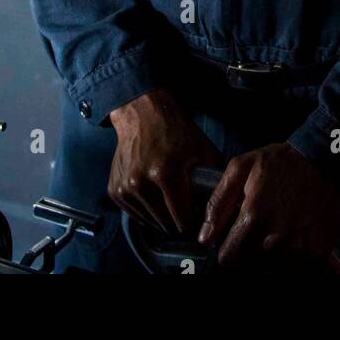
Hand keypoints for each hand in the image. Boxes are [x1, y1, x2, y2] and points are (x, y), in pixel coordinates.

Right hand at [107, 89, 223, 234]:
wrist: (143, 116)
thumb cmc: (176, 132)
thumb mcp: (203, 150)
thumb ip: (214, 177)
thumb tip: (224, 201)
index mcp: (166, 175)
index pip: (182, 219)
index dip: (193, 220)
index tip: (197, 217)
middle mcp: (141, 184)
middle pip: (165, 223)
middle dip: (178, 220)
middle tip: (185, 210)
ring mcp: (125, 188)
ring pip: (149, 221)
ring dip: (161, 217)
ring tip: (171, 202)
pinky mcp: (114, 190)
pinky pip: (134, 214)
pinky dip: (146, 211)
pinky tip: (155, 198)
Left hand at [198, 142, 339, 267]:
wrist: (318, 154)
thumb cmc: (279, 160)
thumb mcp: (240, 168)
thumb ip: (218, 203)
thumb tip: (204, 237)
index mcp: (254, 216)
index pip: (230, 255)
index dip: (228, 251)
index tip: (232, 245)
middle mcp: (276, 232)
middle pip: (256, 257)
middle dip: (256, 244)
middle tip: (265, 222)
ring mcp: (300, 238)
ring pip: (282, 258)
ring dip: (281, 246)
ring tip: (284, 222)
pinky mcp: (320, 240)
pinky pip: (307, 256)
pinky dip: (304, 247)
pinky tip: (302, 227)